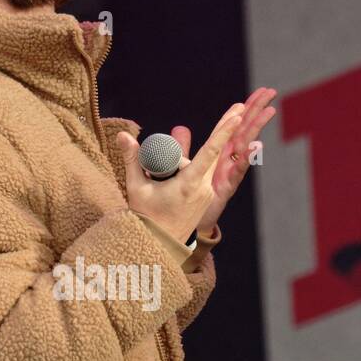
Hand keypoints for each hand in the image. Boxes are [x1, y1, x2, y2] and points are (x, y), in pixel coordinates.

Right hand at [116, 105, 247, 244]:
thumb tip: (123, 135)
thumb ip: (131, 159)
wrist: (159, 246)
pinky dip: (188, 172)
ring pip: (200, 166)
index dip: (224, 132)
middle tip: (230, 114)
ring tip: (164, 186)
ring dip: (183, 165)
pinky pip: (201, 175)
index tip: (237, 117)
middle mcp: (203, 188)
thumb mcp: (136, 187)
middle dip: (213, 137)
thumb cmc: (146, 217)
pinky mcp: (207, 197)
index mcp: (188, 184)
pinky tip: (172, 187)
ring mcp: (207, 194)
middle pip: (206, 154)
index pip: (209, 152)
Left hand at [172, 87, 276, 234]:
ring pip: (245, 145)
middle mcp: (227, 160)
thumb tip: (180, 128)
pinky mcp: (226, 187)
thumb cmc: (188, 194)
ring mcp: (229, 172)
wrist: (187, 221)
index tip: (256, 93)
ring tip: (269, 111)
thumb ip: (182, 147)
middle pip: (244, 130)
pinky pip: (237, 170)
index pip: (232, 126)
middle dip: (257, 111)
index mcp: (218, 152)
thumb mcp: (182, 166)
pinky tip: (254, 146)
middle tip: (270, 92)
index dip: (243, 109)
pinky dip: (246, 158)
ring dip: (256, 128)